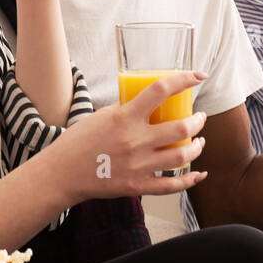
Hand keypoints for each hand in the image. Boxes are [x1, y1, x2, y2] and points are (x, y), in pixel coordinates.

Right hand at [56, 71, 209, 199]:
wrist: (62, 173)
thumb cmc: (79, 141)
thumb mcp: (102, 116)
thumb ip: (127, 110)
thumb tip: (150, 102)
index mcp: (124, 118)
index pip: (160, 90)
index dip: (183, 80)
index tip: (197, 76)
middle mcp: (134, 141)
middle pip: (180, 128)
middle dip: (197, 121)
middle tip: (200, 117)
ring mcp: (137, 166)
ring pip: (181, 156)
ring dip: (197, 147)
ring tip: (199, 140)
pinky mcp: (137, 186)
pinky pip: (171, 185)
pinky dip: (189, 180)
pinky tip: (199, 174)